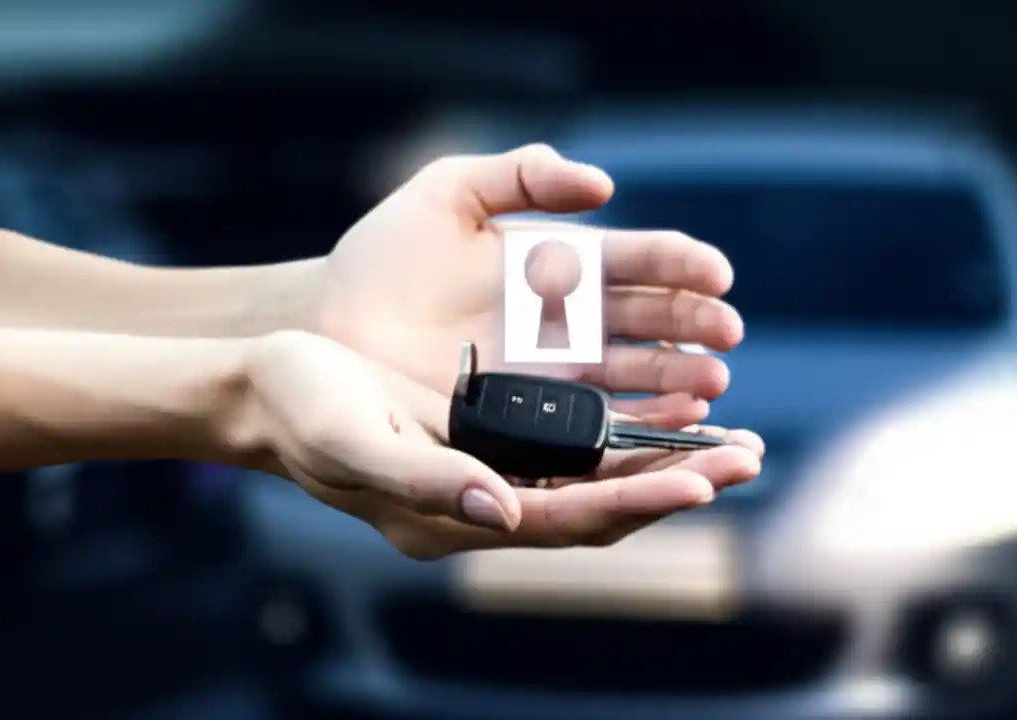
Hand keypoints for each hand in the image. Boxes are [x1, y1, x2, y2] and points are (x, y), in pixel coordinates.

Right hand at [238, 331, 761, 559]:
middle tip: (749, 455)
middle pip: (599, 506)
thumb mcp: (355, 443)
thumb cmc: (301, 414)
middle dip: (675, 483)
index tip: (703, 478)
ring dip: (661, 461)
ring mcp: (487, 475)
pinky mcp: (486, 441)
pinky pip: (569, 448)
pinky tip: (660, 410)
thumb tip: (505, 511)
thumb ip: (428, 483)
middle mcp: (483, 505)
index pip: (567, 520)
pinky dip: (622, 435)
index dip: (637, 502)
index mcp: (453, 519)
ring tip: (730, 439)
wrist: (267, 390)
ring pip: (594, 480)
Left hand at [315, 143, 743, 427]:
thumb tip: (602, 186)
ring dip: (679, 383)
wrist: (330, 320)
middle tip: (726, 335)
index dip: (679, 265)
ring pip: (633, 377)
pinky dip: (636, 425)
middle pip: (649, 322)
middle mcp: (566, 318)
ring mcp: (550, 371)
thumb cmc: (385, 253)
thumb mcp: (448, 193)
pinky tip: (670, 425)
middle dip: (693, 328)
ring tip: (711, 387)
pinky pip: (591, 422)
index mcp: (559, 262)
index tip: (716, 273)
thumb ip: (520, 175)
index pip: (636, 260)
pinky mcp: (525, 415)